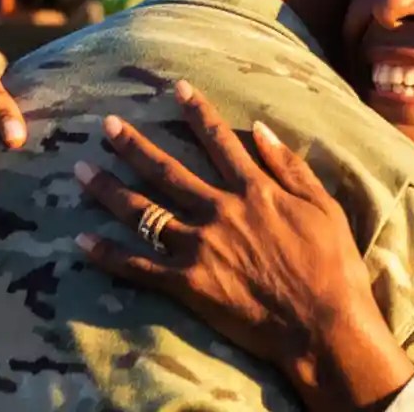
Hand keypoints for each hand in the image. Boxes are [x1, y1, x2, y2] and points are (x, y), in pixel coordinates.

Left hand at [74, 81, 413, 409]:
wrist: (322, 325)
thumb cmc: (332, 266)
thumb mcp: (324, 207)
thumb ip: (290, 166)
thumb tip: (261, 129)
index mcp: (254, 190)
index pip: (219, 140)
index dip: (197, 111)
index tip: (176, 88)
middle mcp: (220, 211)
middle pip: (167, 170)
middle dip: (133, 144)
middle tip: (106, 124)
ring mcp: (199, 247)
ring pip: (143, 212)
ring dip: (109, 189)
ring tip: (80, 170)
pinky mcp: (187, 284)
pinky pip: (139, 266)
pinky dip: (109, 254)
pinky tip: (82, 241)